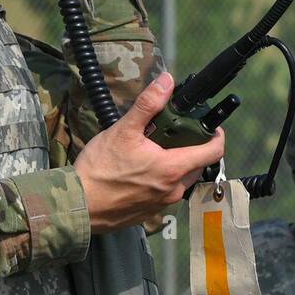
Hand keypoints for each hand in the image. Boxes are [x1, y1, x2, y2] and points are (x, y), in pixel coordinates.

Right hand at [74, 72, 224, 233]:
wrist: (77, 205)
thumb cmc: (99, 170)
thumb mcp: (123, 130)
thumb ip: (148, 104)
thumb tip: (166, 81)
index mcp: (172, 169)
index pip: (213, 152)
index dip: (216, 136)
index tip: (210, 127)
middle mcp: (173, 190)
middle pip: (198, 166)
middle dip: (192, 149)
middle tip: (175, 135)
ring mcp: (162, 205)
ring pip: (181, 180)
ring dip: (175, 165)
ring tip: (154, 152)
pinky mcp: (149, 213)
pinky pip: (165, 194)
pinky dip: (161, 181)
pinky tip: (140, 172)